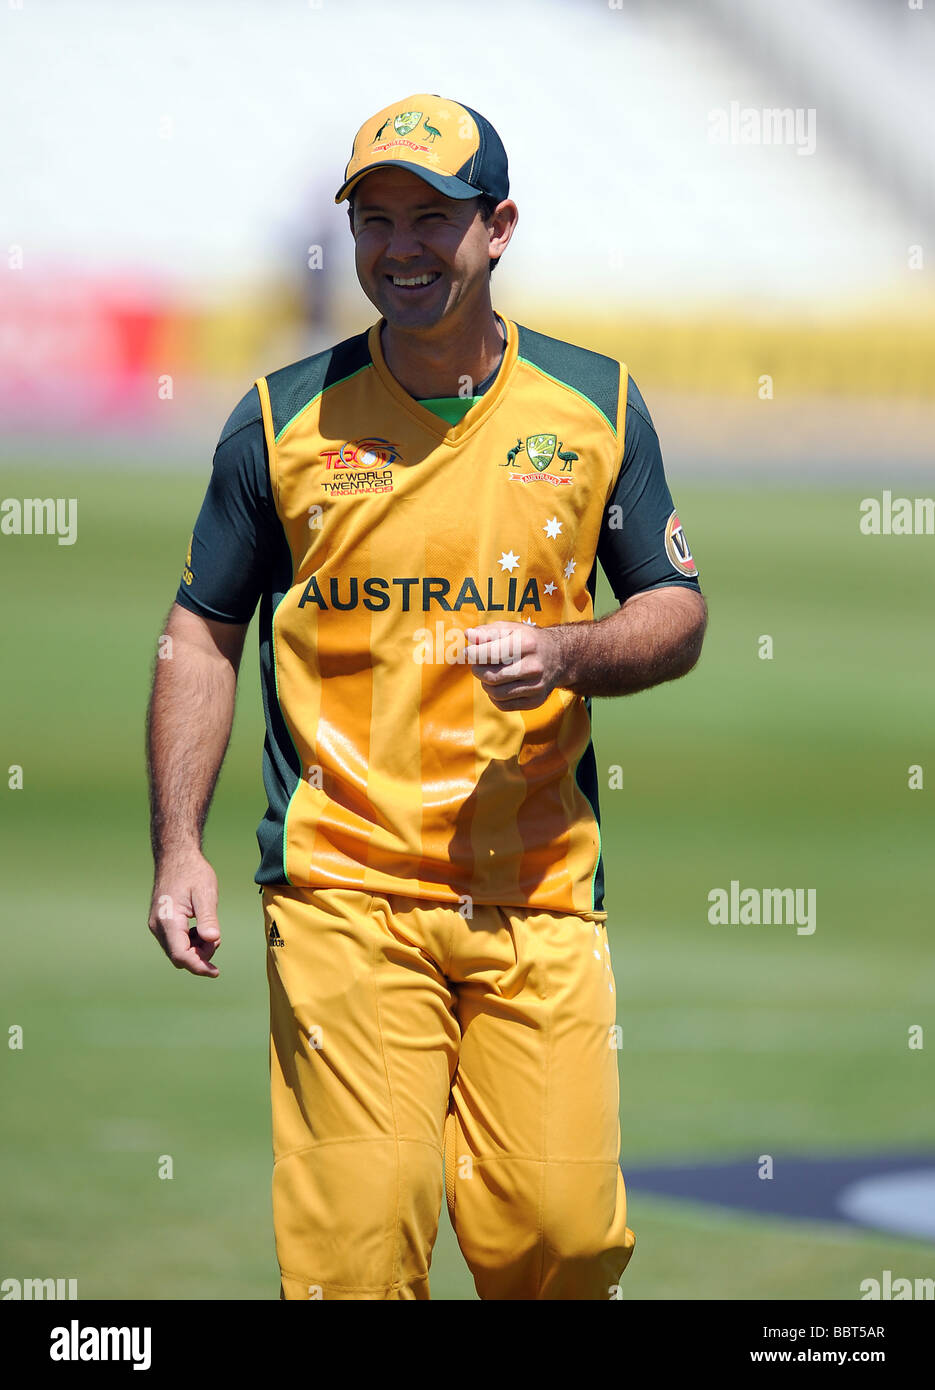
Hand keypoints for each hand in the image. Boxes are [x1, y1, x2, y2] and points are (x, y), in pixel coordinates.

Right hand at [148, 849, 221, 977]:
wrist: (175, 856)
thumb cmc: (192, 872)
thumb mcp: (205, 893)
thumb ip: (208, 917)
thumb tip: (212, 939)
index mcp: (168, 920)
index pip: (181, 955)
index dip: (199, 966)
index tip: (216, 972)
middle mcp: (158, 926)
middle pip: (179, 956)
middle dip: (200, 955)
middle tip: (216, 938)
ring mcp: (157, 925)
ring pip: (177, 951)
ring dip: (196, 948)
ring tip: (209, 930)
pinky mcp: (161, 923)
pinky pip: (175, 942)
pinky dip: (190, 942)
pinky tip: (200, 928)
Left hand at [465, 621, 563, 709]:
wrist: (559, 656)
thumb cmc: (527, 640)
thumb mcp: (510, 629)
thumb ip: (487, 632)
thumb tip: (469, 635)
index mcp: (526, 644)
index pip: (491, 653)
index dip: (474, 654)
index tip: (469, 652)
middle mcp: (533, 666)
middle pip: (491, 676)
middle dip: (478, 671)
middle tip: (477, 665)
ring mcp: (536, 686)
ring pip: (496, 693)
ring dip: (485, 684)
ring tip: (488, 675)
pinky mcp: (535, 701)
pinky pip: (504, 705)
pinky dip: (494, 697)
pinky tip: (498, 686)